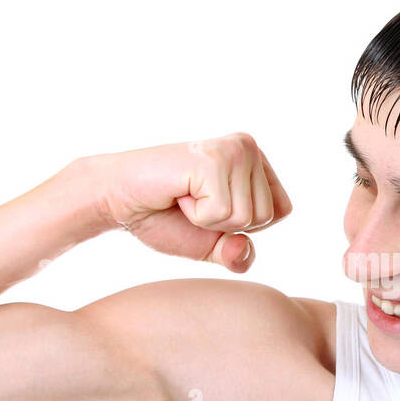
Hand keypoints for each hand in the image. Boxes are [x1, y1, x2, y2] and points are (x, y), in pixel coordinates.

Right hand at [77, 132, 292, 271]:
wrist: (118, 200)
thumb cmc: (164, 217)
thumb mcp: (212, 243)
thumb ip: (238, 253)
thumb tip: (244, 249)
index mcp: (255, 159)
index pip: (281, 211)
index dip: (244, 226)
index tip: (209, 207)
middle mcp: (248, 146)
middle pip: (266, 216)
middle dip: (225, 224)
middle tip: (192, 202)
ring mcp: (232, 149)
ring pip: (246, 217)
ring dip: (209, 220)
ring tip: (185, 196)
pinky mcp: (212, 159)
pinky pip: (223, 214)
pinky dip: (197, 215)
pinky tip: (179, 193)